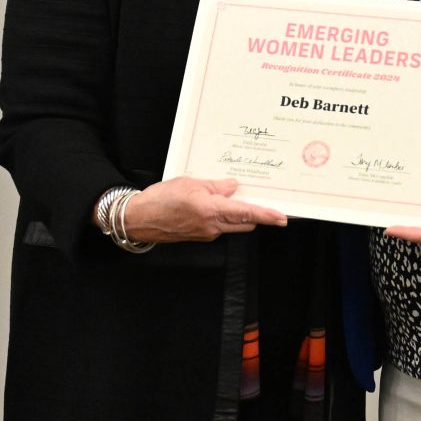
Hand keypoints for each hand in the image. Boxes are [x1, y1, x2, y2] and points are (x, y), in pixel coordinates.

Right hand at [119, 177, 285, 244]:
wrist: (139, 219)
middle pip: (244, 223)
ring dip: (237, 214)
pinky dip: (222, 216)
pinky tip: (212, 204)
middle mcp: (212, 227)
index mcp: (211, 211)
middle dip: (254, 214)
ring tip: (229, 196)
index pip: (246, 214)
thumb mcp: (190, 183)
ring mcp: (207, 234)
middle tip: (259, 198)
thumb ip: (216, 186)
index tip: (282, 217)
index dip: (266, 215)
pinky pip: (219, 226)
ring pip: (232, 225)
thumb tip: (234, 186)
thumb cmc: (161, 199)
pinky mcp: (200, 236)